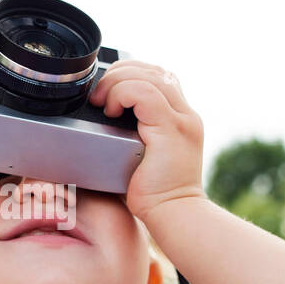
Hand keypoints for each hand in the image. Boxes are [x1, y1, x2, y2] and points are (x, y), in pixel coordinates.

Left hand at [88, 61, 205, 221]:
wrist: (174, 214)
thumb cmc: (154, 193)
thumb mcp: (144, 154)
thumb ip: (134, 132)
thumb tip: (103, 120)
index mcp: (180, 117)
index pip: (159, 75)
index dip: (131, 72)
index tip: (109, 90)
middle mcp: (185, 114)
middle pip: (154, 70)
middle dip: (120, 72)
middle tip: (99, 94)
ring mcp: (181, 120)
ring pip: (149, 76)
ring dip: (117, 82)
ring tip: (102, 102)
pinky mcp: (171, 129)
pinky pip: (145, 93)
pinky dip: (122, 94)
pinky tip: (111, 111)